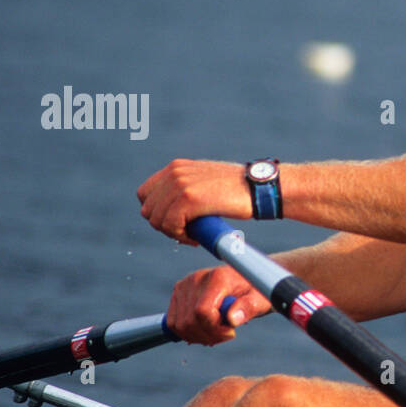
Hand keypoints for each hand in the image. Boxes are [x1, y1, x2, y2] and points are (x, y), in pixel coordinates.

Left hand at [137, 159, 252, 243]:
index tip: (177, 222)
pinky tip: (196, 238)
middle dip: (165, 226)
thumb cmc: (239, 191)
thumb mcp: (206, 182)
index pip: (146, 194)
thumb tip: (172, 210)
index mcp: (176, 168)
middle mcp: (174, 173)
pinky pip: (170, 225)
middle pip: (148, 209)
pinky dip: (180, 236)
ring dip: (173, 233)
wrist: (260, 189)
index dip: (157, 212)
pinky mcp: (188, 199)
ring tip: (193, 236)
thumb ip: (187, 188)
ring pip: (157, 220)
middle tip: (187, 233)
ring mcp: (180, 185)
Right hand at [166, 265, 271, 344]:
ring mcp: (185, 285)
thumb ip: (248, 307)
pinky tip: (205, 331)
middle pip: (189, 321)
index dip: (214, 329)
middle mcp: (197, 278)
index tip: (231, 332)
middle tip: (226, 334)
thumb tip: (232, 319)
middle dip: (208, 335)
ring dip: (198, 336)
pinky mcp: (178, 292)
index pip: (202, 312)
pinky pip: (173, 322)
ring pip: (180, 325)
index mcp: (217, 278)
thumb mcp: (260, 300)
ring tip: (217, 333)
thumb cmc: (255, 291)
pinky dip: (188, 333)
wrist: (246, 281)